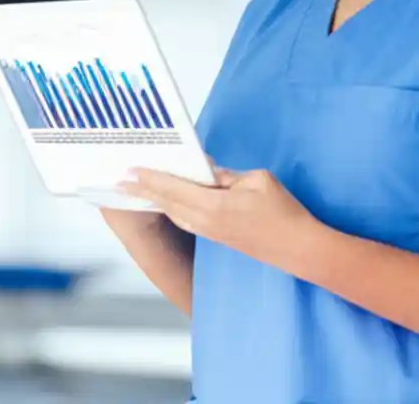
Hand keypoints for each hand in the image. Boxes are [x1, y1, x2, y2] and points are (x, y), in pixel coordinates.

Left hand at [119, 159, 322, 271]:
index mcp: (213, 206)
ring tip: (138, 189)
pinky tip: (167, 202)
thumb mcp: (257, 180)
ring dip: (155, 200)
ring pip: (174, 213)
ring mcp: (210, 232)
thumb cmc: (282, 212)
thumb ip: (226, 176)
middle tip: (121, 180)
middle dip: (143, 191)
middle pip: (167, 202)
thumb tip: (206, 171)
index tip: (130, 171)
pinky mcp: (217, 237)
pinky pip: (185, 220)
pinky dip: (171, 209)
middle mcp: (206, 222)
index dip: (149, 179)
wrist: (297, 248)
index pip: (173, 188)